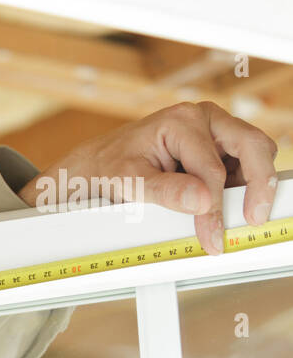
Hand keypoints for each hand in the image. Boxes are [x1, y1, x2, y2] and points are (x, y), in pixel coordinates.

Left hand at [17, 101, 278, 255]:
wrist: (97, 166)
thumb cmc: (109, 168)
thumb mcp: (129, 181)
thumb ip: (165, 191)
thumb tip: (202, 200)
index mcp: (183, 121)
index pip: (213, 170)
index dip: (215, 208)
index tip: (213, 238)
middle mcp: (204, 119)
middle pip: (253, 147)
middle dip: (259, 185)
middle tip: (255, 219)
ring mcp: (213, 132)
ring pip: (254, 156)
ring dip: (252, 186)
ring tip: (239, 217)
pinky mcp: (216, 148)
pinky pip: (242, 166)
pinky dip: (241, 187)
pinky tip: (225, 207)